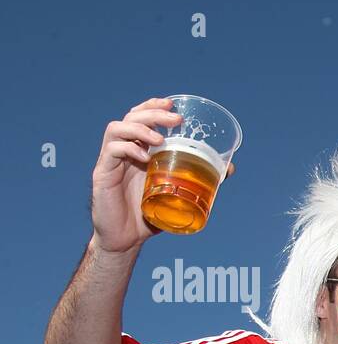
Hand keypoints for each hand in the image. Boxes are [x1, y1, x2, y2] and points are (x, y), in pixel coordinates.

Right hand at [91, 97, 234, 252]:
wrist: (125, 239)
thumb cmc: (149, 215)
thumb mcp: (176, 193)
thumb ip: (198, 179)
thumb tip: (229, 169)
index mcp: (138, 151)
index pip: (140, 118)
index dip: (153, 106)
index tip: (172, 104)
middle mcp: (123, 151)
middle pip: (131, 118)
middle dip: (153, 113)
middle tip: (175, 119)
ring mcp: (111, 161)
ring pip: (117, 129)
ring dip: (140, 129)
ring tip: (160, 139)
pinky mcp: (102, 173)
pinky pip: (111, 151)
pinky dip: (128, 148)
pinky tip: (144, 157)